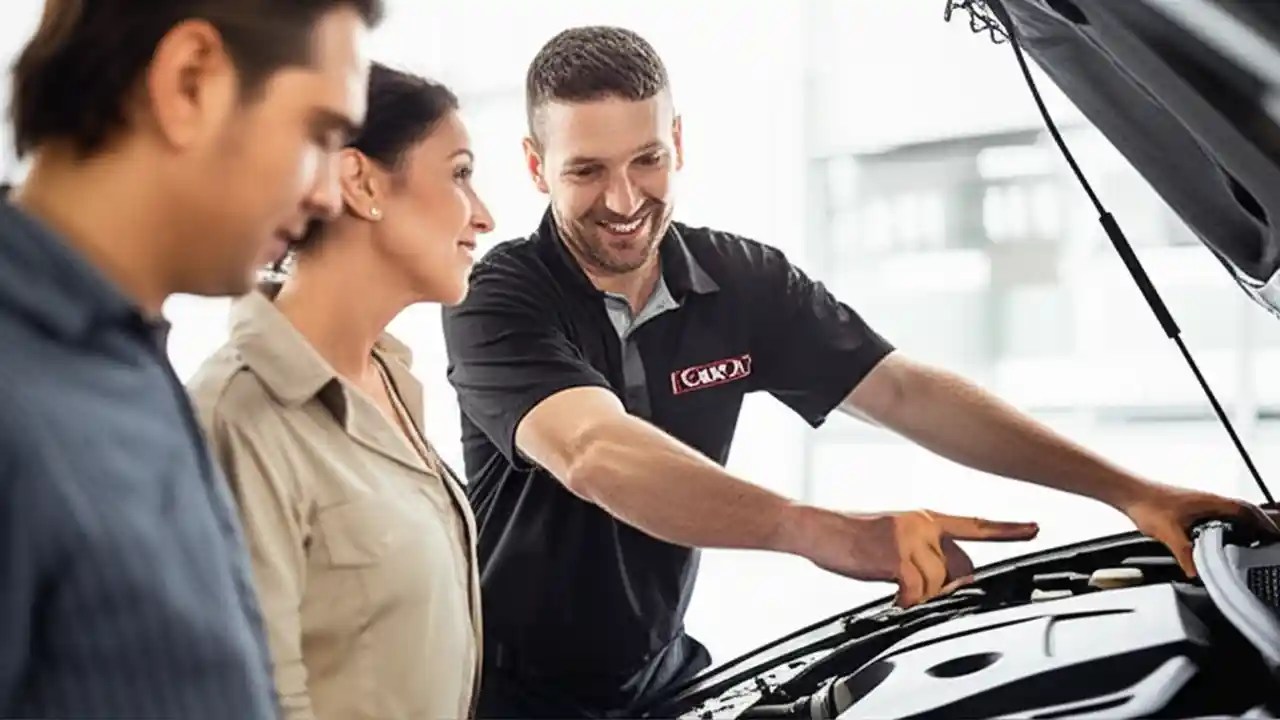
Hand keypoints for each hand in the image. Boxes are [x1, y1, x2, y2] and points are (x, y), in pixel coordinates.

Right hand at [791, 508, 1039, 607]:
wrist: (817, 528)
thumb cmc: (849, 537)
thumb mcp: (892, 535)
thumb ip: (922, 551)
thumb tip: (941, 580)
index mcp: (925, 518)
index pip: (974, 524)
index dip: (1007, 529)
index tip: (1034, 529)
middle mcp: (923, 525)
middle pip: (958, 568)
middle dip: (944, 588)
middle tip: (915, 591)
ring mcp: (911, 539)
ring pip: (937, 585)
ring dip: (919, 597)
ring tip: (895, 591)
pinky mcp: (896, 556)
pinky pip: (917, 593)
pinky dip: (906, 603)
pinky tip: (892, 600)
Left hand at [1118, 482, 1279, 577]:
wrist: (1129, 493)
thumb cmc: (1147, 504)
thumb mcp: (1168, 533)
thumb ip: (1183, 553)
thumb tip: (1196, 572)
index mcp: (1210, 502)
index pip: (1246, 510)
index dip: (1263, 522)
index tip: (1274, 535)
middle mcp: (1208, 500)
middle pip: (1243, 510)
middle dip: (1260, 524)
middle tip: (1270, 539)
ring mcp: (1200, 503)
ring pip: (1231, 512)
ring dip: (1245, 523)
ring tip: (1255, 539)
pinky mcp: (1191, 507)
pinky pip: (1219, 515)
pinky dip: (1229, 524)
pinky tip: (1224, 537)